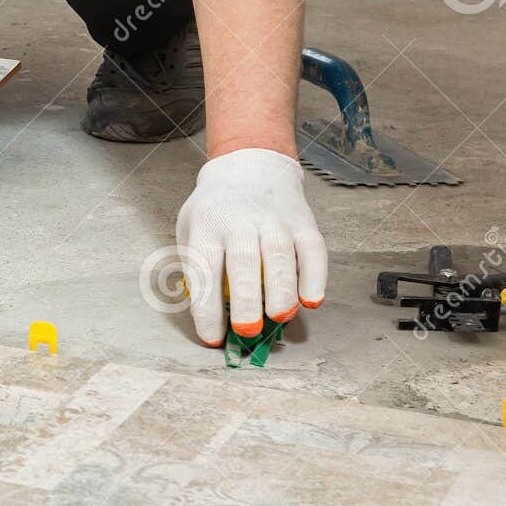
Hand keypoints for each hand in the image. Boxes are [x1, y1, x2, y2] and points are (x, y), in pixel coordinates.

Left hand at [176, 147, 327, 345]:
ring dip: (282, 290)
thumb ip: (196, 267)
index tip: (212, 338)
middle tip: (248, 331)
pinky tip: (312, 300)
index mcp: (206, 225)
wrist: (248, 167)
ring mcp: (274, 219)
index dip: (207, 307)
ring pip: (280, 255)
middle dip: (247, 299)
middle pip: (244, 261)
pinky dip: (315, 276)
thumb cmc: (215, 212)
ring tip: (280, 317)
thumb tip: (206, 315)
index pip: (203, 269)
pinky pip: (312, 249)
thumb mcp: (190, 229)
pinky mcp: (303, 221)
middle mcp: (240, 220)